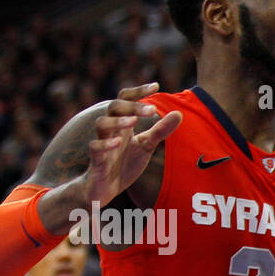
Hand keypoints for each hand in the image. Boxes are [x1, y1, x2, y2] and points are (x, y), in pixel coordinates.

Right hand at [81, 83, 181, 206]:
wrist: (103, 190)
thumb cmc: (123, 165)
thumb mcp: (145, 146)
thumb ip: (160, 130)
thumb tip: (179, 113)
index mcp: (123, 124)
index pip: (125, 100)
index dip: (138, 92)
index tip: (156, 85)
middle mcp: (110, 130)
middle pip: (113, 107)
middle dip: (131, 106)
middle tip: (151, 110)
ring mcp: (101, 144)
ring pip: (101, 124)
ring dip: (117, 121)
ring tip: (132, 121)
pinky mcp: (95, 161)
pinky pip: (95, 148)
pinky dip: (105, 144)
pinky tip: (117, 142)